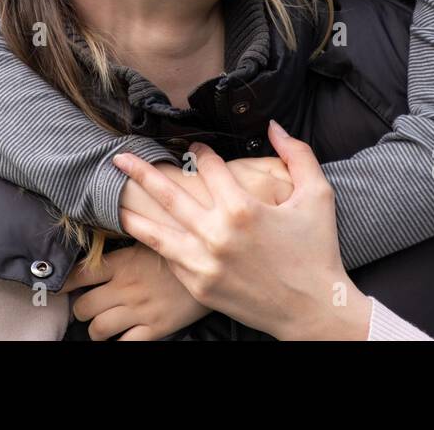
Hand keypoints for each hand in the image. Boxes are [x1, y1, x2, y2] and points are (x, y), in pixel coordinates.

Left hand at [62, 243, 210, 340]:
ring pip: (99, 329)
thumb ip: (129, 232)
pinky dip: (118, 343)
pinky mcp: (156, 328)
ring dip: (95, 330)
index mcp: (123, 262)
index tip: (58, 287)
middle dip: (81, 310)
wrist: (217, 264)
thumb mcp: (154, 233)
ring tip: (100, 326)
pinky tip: (121, 337)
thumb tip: (109, 219)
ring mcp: (140, 310)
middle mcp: (126, 288)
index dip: (63, 283)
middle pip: (84, 307)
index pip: (79, 275)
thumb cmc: (185, 244)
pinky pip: (125, 345)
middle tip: (86, 307)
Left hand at [112, 120, 372, 340]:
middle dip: (142, 174)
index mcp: (242, 209)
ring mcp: (204, 264)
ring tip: (115, 204)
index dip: (201, 152)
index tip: (195, 147)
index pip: (209, 168)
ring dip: (135, 216)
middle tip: (119, 158)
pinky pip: (171, 260)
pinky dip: (157, 246)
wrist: (313, 309)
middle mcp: (217, 235)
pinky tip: (147, 236)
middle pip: (169, 196)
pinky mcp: (199, 286)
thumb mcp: (317, 196)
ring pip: (158, 234)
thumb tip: (275, 125)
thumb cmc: (317, 250)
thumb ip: (297, 155)